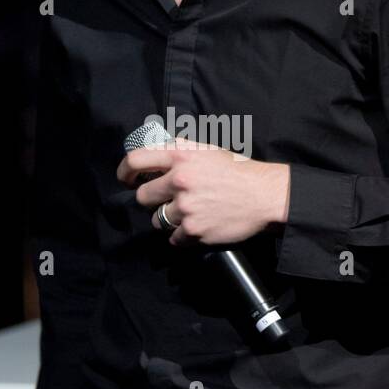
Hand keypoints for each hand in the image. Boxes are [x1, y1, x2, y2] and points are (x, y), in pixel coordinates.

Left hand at [116, 137, 289, 247]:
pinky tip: (197, 226)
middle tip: (165, 201)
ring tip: (187, 214)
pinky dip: (182, 235)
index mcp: (180, 156)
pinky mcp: (193, 230)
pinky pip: (173, 238)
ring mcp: (185, 207)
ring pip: (157, 219)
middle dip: (151, 200)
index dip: (125, 172)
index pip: (135, 161)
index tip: (126, 180)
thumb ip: (179, 152)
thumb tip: (153, 157)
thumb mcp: (207, 150)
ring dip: (167, 219)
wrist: (264, 195)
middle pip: (142, 197)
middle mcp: (178, 180)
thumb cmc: (237, 170)